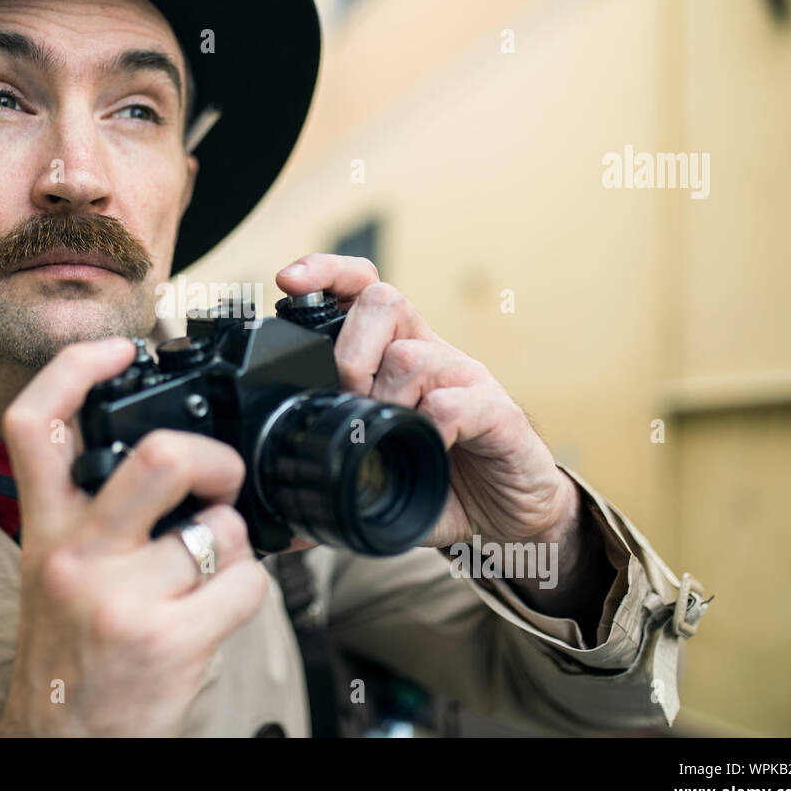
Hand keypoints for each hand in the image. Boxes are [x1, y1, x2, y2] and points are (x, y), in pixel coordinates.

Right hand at [0, 338, 270, 735]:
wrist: (67, 744)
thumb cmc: (73, 651)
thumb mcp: (55, 567)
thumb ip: (91, 508)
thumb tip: (168, 453)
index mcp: (43, 526)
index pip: (34, 423)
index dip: (76, 368)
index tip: (119, 349)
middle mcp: (73, 554)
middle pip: (159, 455)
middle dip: (214, 458)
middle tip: (220, 480)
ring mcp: (119, 598)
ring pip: (221, 527)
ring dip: (234, 543)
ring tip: (208, 570)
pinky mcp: (166, 640)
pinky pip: (246, 582)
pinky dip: (248, 590)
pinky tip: (216, 609)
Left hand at [275, 254, 579, 549]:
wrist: (508, 516)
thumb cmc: (440, 482)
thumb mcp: (378, 471)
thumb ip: (334, 472)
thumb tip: (282, 510)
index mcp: (396, 355)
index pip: (363, 289)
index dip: (326, 274)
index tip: (287, 282)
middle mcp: (430, 355)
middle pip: (383, 303)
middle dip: (349, 352)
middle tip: (347, 398)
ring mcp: (465, 380)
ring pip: (411, 354)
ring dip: (385, 397)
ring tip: (385, 434)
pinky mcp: (498, 414)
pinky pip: (456, 402)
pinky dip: (432, 427)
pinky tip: (429, 449)